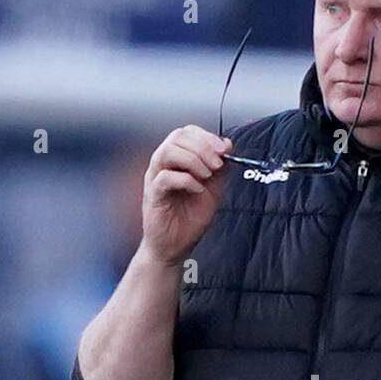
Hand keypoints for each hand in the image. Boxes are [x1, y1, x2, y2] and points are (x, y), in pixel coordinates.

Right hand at [141, 125, 232, 264]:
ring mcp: (155, 178)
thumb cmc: (190, 218)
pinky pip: (164, 178)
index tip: (223, 148)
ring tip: (207, 176)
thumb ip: (221, 168)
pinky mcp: (153, 195)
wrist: (176, 246)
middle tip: (217, 163)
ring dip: (193, 160)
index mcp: (177, 160)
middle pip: (176, 137)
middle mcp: (164, 165)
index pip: (186, 133)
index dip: (206, 136)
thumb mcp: (214, 189)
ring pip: (167, 152)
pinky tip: (197, 190)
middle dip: (202, 146)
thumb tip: (227, 145)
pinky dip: (185, 180)